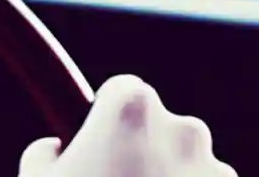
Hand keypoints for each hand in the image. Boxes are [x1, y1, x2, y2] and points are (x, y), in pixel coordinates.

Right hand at [19, 75, 235, 176]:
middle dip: (146, 153)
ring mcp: (215, 172)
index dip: (108, 116)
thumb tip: (54, 149)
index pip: (124, 90)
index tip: (99, 145)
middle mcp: (182, 129)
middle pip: (163, 128)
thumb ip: (43, 155)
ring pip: (190, 168)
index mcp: (131, 110)